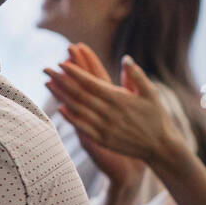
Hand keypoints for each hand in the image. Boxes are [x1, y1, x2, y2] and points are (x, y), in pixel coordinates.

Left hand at [44, 42, 188, 185]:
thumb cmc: (157, 117)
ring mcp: (104, 127)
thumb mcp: (151, 93)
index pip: (92, 82)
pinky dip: (70, 117)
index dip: (75, 73)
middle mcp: (109, 112)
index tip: (61, 63)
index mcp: (120, 99)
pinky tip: (60, 108)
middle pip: (79, 93)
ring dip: (60, 95)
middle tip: (45, 68)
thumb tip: (125, 58)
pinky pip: (82, 127)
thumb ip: (137, 76)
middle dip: (61, 79)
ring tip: (47, 83)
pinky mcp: (102, 139)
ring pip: (77, 108)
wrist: (160, 147)